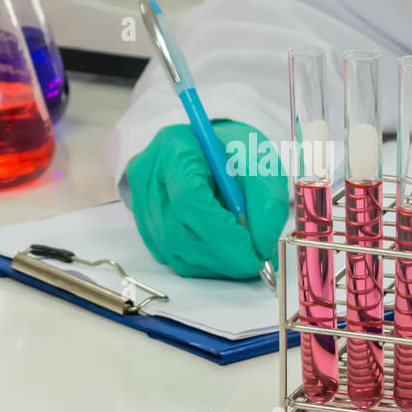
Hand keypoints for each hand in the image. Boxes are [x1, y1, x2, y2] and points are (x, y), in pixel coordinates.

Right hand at [126, 121, 288, 279]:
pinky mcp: (147, 228)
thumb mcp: (262, 162)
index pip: (188, 199)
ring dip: (217, 263)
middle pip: (178, 232)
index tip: (254, 251)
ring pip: (177, 251)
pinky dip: (207, 263)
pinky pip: (175, 258)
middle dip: (223, 254)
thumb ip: (267, 201)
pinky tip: (227, 253)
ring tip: (246, 255)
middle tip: (257, 261)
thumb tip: (262, 245)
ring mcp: (143, 206)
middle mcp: (149, 178)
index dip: (222, 232)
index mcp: (174, 148)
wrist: (211, 151)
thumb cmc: (234, 151)